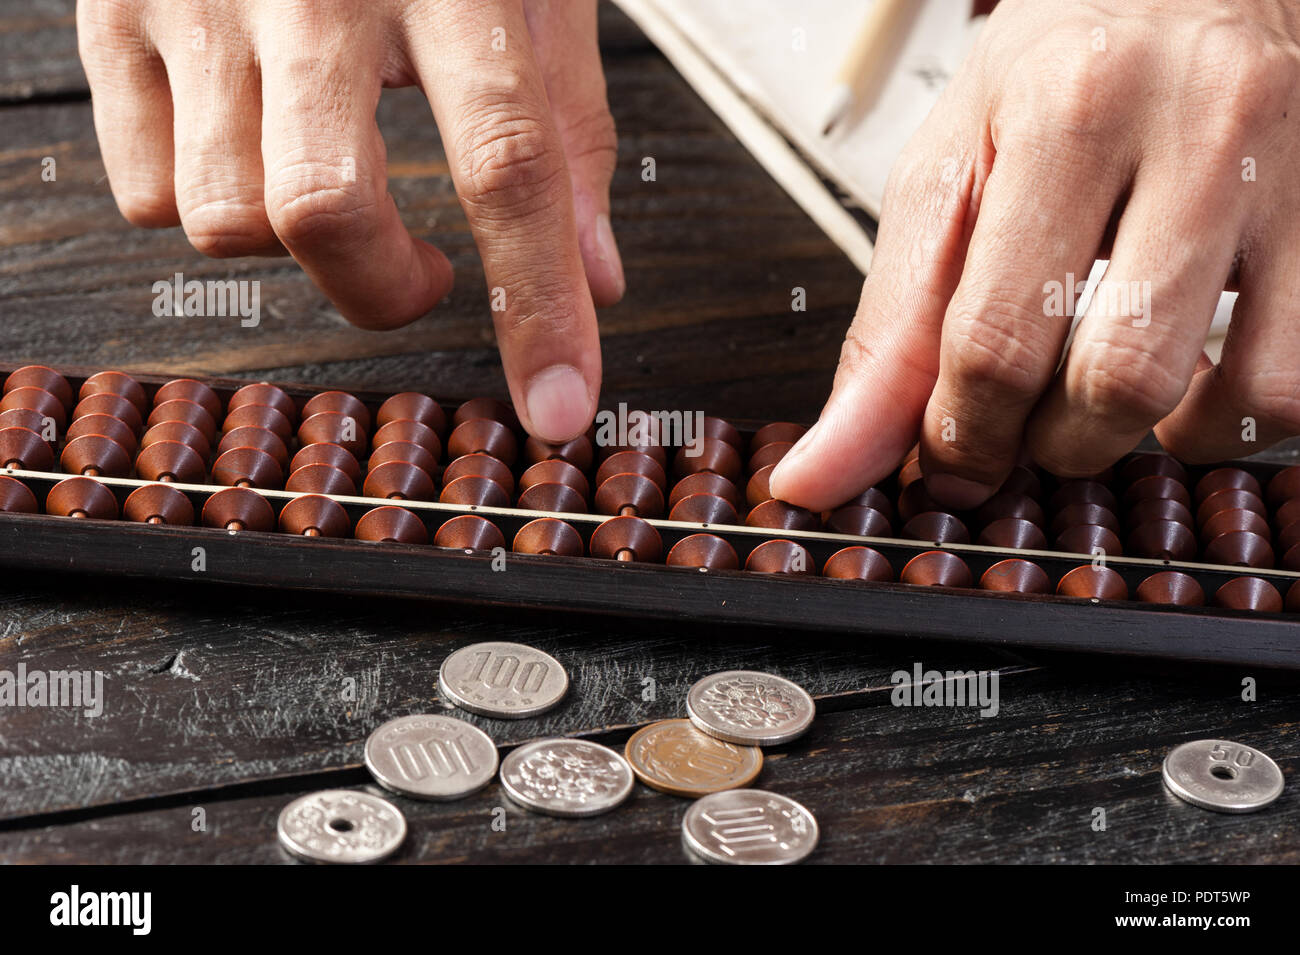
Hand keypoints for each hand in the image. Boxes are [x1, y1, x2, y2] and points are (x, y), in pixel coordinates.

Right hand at [77, 0, 622, 442]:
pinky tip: (252, 143)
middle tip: (419, 271)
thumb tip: (593, 275)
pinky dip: (206, 201)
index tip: (559, 408)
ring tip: (332, 178)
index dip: (538, 305)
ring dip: (297, 242)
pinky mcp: (114, 9)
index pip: (510, 166)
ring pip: (223, 216)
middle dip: (381, 287)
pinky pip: (145, 187)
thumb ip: (567, 125)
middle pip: (324, 212)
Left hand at [771, 0, 1299, 510]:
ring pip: (1229, 394)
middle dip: (1045, 443)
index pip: (996, 334)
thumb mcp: (947, 172)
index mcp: (1065, 112)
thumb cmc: (1060, 75)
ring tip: (1093, 408)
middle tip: (1017, 426)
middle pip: (1113, 379)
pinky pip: (1295, 386)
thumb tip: (827, 467)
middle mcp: (1194, 132)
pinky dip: (1228, 424)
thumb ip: (889, 329)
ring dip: (1140, 442)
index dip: (960, 435)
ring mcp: (1286, 178)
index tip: (944, 463)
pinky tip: (1182, 390)